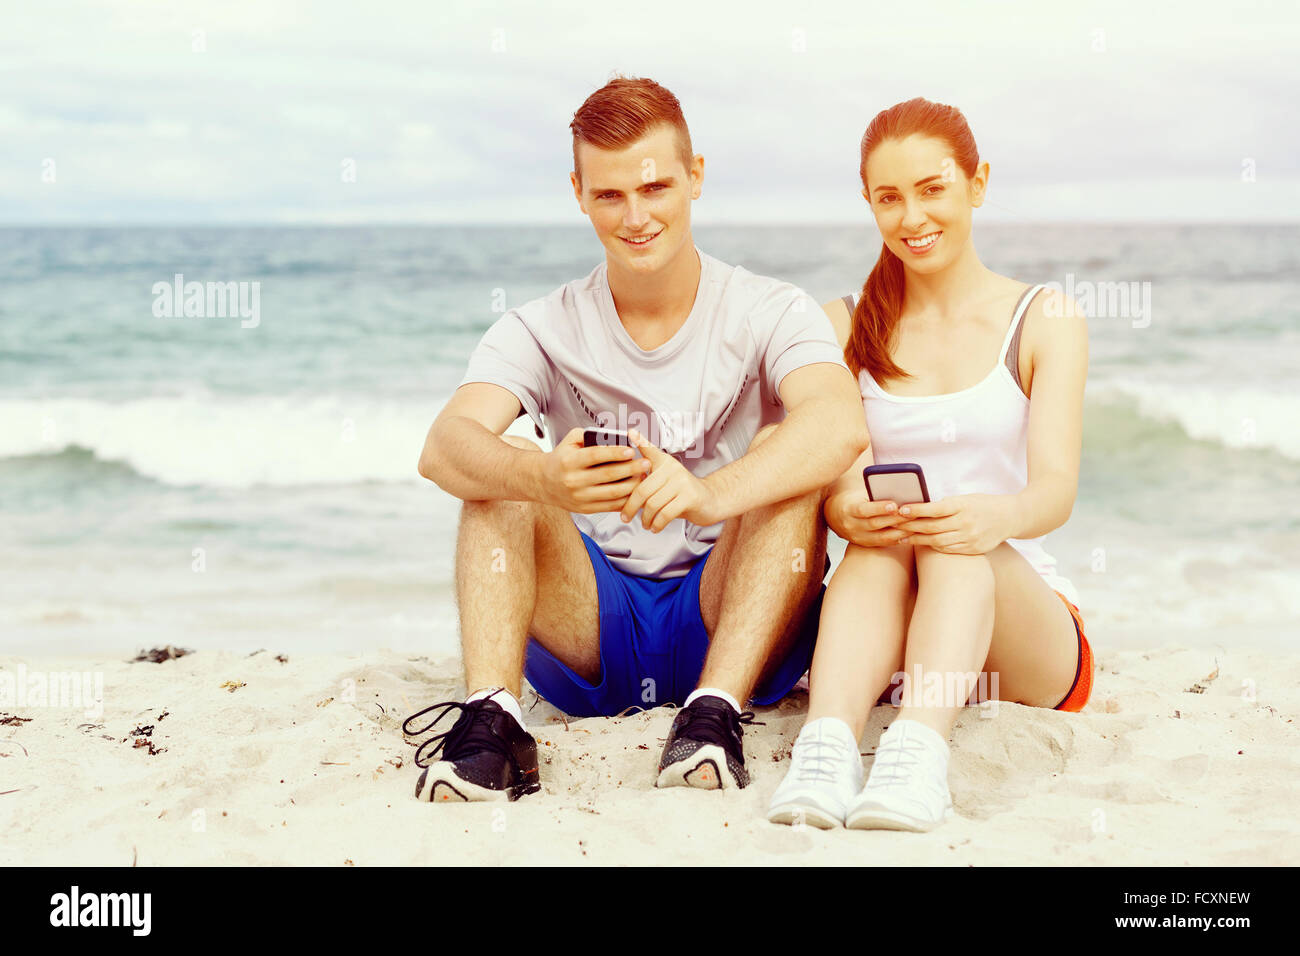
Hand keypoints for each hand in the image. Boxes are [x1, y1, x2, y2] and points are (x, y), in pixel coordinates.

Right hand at [538, 427, 650, 513]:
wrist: (543, 482)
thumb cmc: (561, 459)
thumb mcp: (569, 442)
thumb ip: (588, 435)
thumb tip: (611, 436)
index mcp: (569, 461)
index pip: (595, 456)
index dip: (614, 453)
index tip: (631, 451)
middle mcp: (574, 480)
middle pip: (608, 475)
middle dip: (630, 469)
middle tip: (645, 463)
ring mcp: (580, 497)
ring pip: (612, 493)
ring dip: (631, 485)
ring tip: (643, 477)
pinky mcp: (585, 509)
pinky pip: (610, 506)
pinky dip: (625, 499)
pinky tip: (634, 491)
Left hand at [619, 429, 721, 531]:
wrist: (710, 500)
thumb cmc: (683, 493)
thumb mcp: (664, 481)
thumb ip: (647, 478)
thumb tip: (625, 479)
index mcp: (665, 463)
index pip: (650, 451)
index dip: (640, 441)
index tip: (630, 432)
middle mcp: (673, 469)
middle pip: (643, 489)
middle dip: (630, 507)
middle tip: (626, 517)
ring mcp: (682, 482)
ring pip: (653, 504)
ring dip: (645, 519)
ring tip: (645, 523)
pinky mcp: (689, 497)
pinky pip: (665, 513)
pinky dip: (657, 524)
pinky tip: (655, 527)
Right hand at [827, 494, 908, 547]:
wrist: (836, 515)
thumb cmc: (854, 500)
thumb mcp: (860, 495)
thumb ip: (875, 495)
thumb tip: (899, 492)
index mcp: (849, 510)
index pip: (864, 510)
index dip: (879, 508)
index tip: (895, 505)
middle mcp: (852, 526)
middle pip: (875, 524)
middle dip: (895, 519)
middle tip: (913, 514)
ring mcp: (858, 538)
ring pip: (881, 537)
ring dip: (900, 531)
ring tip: (915, 525)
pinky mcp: (865, 544)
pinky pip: (883, 544)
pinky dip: (897, 539)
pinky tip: (909, 534)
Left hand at [893, 494, 1013, 553]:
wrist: (1012, 517)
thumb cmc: (984, 504)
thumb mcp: (966, 498)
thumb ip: (947, 505)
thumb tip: (920, 508)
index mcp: (963, 506)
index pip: (935, 509)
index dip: (916, 510)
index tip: (901, 510)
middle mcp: (966, 523)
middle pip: (932, 527)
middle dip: (910, 527)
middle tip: (893, 526)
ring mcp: (970, 538)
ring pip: (937, 541)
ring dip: (917, 540)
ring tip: (901, 537)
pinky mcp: (973, 549)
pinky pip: (948, 550)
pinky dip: (933, 547)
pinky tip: (922, 544)